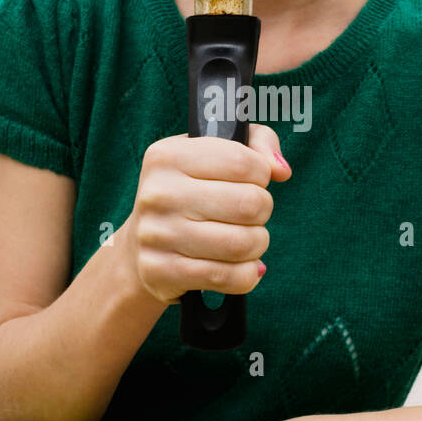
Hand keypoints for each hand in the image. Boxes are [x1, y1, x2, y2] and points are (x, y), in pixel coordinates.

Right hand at [124, 125, 291, 304]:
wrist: (140, 245)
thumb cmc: (190, 192)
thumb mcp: (215, 154)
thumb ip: (258, 143)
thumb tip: (281, 169)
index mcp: (168, 156)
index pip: (243, 163)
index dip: (261, 175)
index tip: (250, 181)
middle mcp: (158, 193)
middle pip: (250, 204)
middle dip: (262, 212)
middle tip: (250, 214)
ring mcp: (156, 235)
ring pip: (243, 244)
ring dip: (257, 244)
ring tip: (245, 240)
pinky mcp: (161, 271)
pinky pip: (229, 277)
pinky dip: (246, 274)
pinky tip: (239, 266)